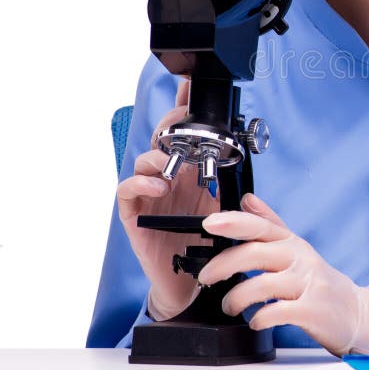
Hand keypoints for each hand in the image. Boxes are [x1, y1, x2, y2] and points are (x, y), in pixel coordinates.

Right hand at [116, 79, 218, 320]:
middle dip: (170, 124)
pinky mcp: (134, 215)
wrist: (191, 282)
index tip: (190, 87)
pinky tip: (158, 186)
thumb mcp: (225, 208)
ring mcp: (149, 195)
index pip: (185, 135)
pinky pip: (127, 191)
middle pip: (161, 139)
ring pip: (143, 161)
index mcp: (189, 173)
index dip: (184, 109)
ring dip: (156, 156)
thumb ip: (228, 184)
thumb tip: (241, 159)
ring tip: (171, 163)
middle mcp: (168, 179)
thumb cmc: (205, 243)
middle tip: (182, 120)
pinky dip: (141, 184)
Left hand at [198, 193, 368, 356]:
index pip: (261, 225)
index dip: (234, 222)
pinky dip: (260, 317)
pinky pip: (278, 312)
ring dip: (236, 297)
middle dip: (223, 265)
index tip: (210, 223)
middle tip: (206, 278)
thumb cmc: (320, 282)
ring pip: (262, 284)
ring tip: (229, 306)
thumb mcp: (297, 248)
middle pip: (255, 253)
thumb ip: (271, 223)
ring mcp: (308, 284)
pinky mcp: (313, 310)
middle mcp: (300, 259)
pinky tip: (254, 321)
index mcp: (293, 243)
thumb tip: (247, 199)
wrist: (358, 313)